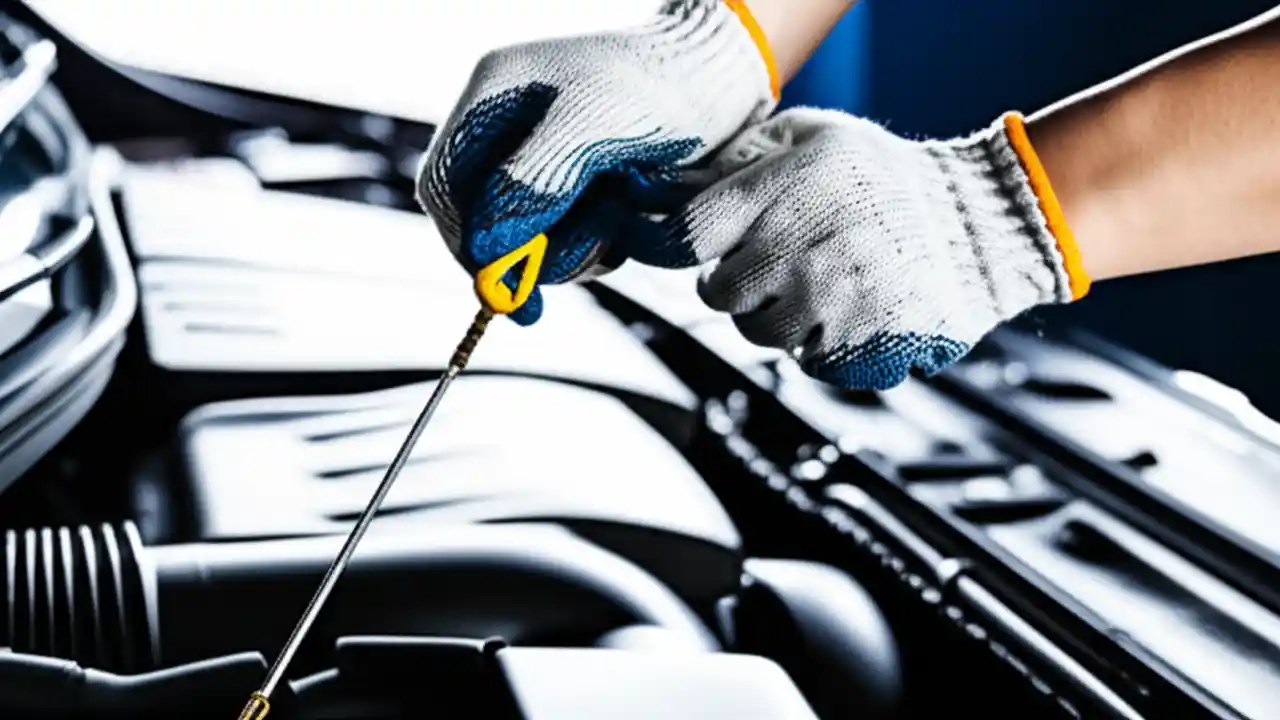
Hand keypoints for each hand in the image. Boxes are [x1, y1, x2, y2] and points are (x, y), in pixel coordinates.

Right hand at [417, 0, 776, 323]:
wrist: (725, 80)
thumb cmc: (661, 87)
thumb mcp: (592, 128)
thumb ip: (531, 183)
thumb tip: (482, 248)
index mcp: (491, 100)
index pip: (445, 187)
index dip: (467, 246)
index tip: (506, 296)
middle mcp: (509, 134)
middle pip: (485, 223)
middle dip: (533, 252)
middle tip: (587, 257)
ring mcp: (544, 165)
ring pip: (531, 241)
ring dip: (575, 248)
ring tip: (622, 216)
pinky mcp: (580, 190)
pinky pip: (569, 239)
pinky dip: (599, 242)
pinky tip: (631, 217)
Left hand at [658, 108, 1089, 388]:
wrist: (980, 226)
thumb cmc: (887, 175)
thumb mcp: (817, 135)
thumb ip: (747, 157)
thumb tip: (676, 184)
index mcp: (781, 190)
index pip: (686, 235)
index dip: (665, 245)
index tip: (672, 247)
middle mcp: (796, 249)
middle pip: (717, 293)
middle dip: (733, 281)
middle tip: (768, 264)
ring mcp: (826, 304)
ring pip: (758, 333)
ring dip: (775, 315)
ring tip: (817, 284)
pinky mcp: (855, 348)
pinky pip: (806, 359)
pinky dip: (820, 342)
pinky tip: (850, 309)